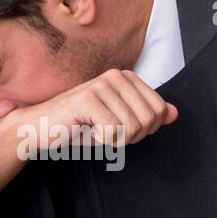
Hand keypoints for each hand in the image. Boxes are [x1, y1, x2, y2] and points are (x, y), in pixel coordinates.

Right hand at [0, 69, 177, 200]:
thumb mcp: (119, 122)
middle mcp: (116, 76)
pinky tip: (87, 132)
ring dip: (115, 140)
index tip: (119, 128)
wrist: (41, 128)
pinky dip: (102, 141)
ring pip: (132, 127)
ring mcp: (101, 85)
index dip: (143, 130)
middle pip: (149, 120)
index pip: (159, 111)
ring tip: (95, 131)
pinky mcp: (88, 99)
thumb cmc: (79, 126)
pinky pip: (114, 132)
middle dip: (130, 137)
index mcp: (127, 78)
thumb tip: (175, 114)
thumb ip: (146, 115)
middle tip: (106, 132)